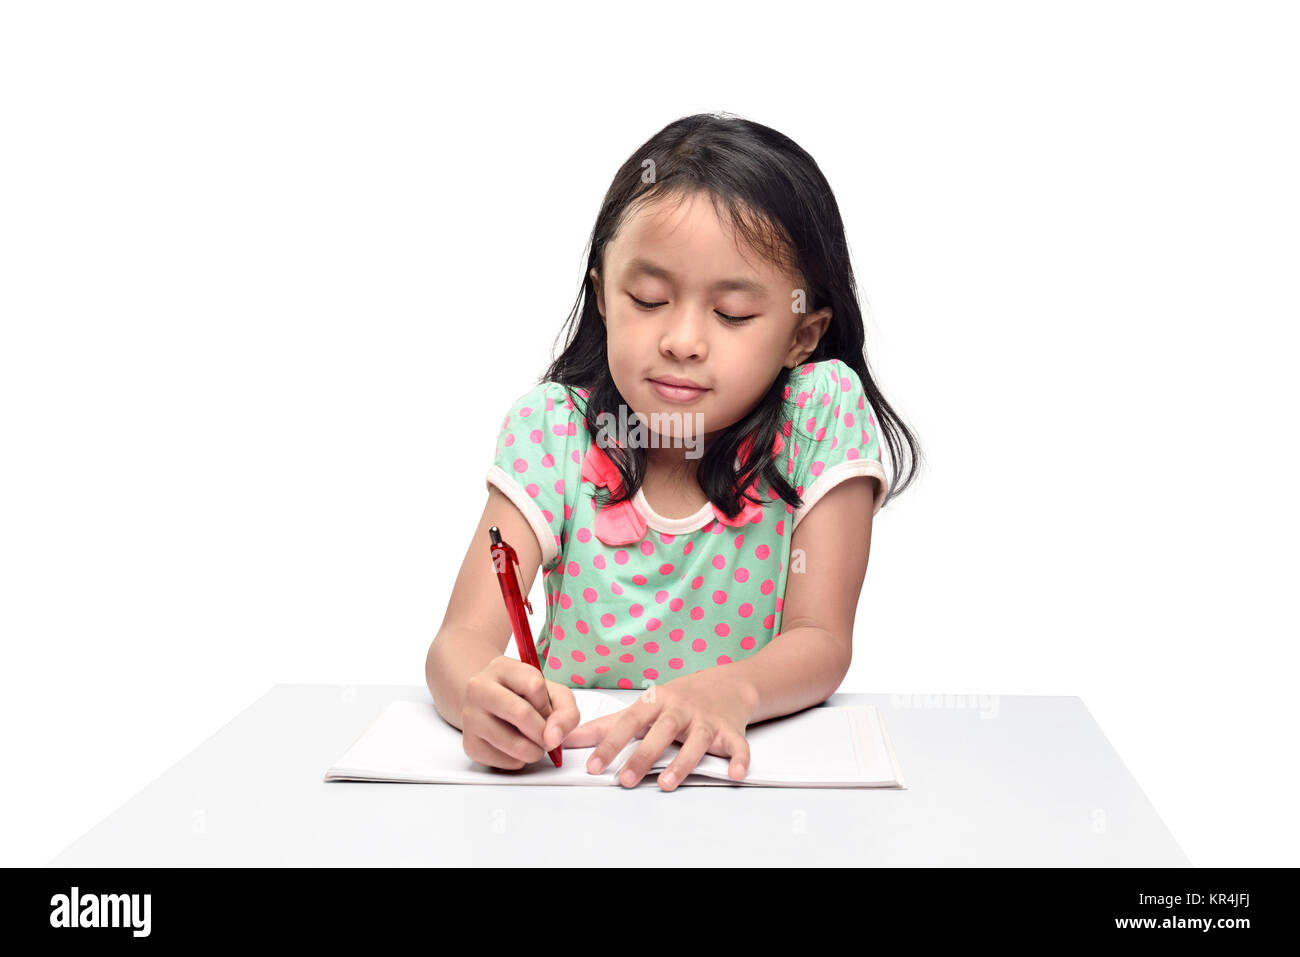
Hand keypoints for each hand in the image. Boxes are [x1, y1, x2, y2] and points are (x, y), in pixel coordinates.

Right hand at [461, 656, 581, 769]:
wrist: (491, 707)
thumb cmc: (525, 699)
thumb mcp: (553, 694)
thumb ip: (565, 712)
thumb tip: (553, 738)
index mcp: (502, 667)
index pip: (534, 684)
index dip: (547, 704)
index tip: (545, 711)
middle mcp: (479, 688)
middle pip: (521, 713)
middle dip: (543, 733)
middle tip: (546, 738)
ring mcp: (470, 716)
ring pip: (513, 743)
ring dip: (534, 751)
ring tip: (533, 744)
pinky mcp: (469, 744)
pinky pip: (504, 762)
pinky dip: (518, 761)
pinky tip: (514, 749)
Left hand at [561, 667, 755, 790]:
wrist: (729, 683)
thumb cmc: (677, 699)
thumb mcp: (642, 706)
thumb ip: (606, 726)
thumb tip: (567, 739)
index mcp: (656, 703)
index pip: (629, 722)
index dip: (611, 744)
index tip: (594, 766)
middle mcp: (680, 710)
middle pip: (660, 732)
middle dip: (643, 755)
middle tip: (625, 780)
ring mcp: (707, 721)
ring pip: (695, 741)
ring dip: (682, 762)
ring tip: (665, 784)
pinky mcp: (731, 731)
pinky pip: (737, 745)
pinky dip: (739, 758)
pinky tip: (735, 773)